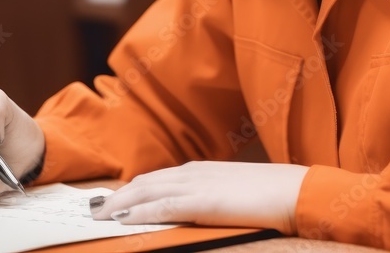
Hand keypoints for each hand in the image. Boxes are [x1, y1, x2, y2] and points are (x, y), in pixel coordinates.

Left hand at [90, 161, 309, 233]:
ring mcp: (197, 185)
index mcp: (201, 170)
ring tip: (99, 214)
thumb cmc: (271, 195)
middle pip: (144, 183)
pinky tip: (123, 218)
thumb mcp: (234, 193)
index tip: (112, 200)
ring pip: (146, 191)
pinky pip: (163, 206)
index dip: (131, 189)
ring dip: (119, 202)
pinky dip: (139, 210)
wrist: (295, 191)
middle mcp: (193, 172)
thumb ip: (212, 196)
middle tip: (93, 209)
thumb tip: (196, 208)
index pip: (156, 178)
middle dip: (117, 195)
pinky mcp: (203, 201)